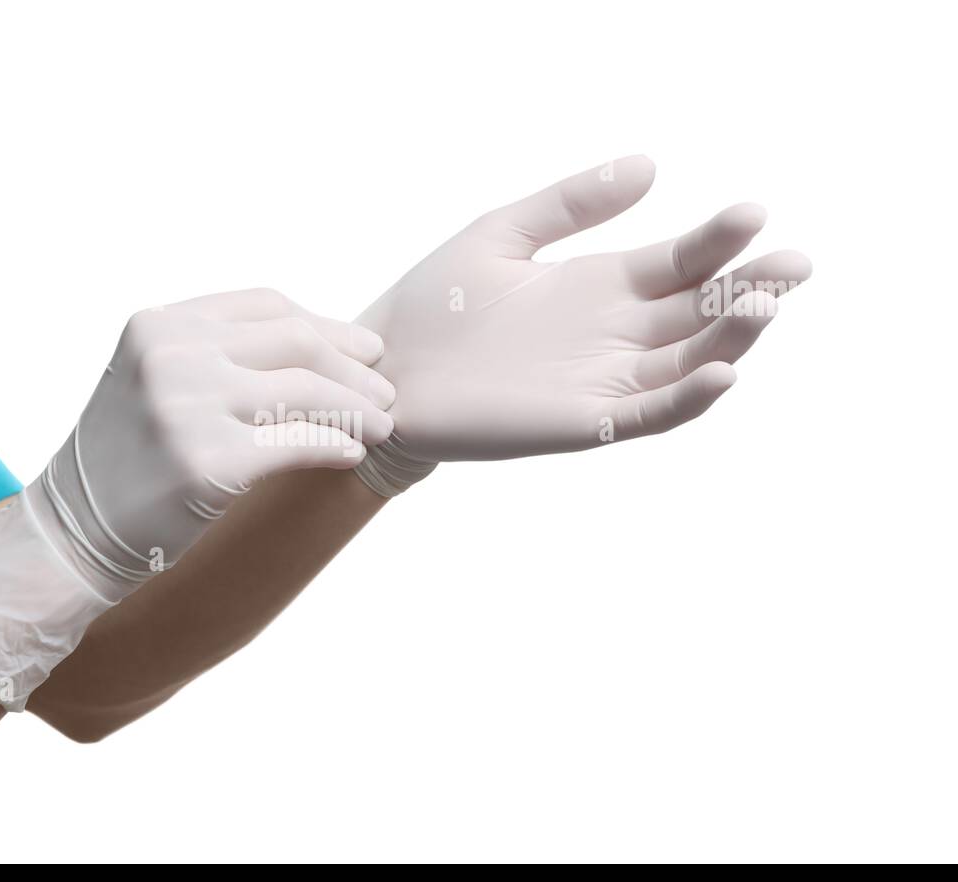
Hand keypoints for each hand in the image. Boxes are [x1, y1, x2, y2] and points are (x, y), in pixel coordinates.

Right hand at [0, 287, 395, 709]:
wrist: (73, 533)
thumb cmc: (128, 459)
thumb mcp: (155, 380)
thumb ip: (217, 352)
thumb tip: (322, 343)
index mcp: (157, 323)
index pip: (266, 305)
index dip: (325, 325)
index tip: (361, 350)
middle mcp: (168, 354)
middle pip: (294, 339)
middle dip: (353, 364)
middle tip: (385, 391)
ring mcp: (184, 407)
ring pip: (305, 389)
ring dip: (358, 407)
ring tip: (382, 424)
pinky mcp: (205, 463)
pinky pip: (299, 443)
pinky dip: (338, 445)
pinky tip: (354, 453)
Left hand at [354, 156, 811, 490]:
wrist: (381, 374)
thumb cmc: (434, 306)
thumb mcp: (502, 235)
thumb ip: (571, 203)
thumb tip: (652, 163)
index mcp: (602, 285)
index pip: (681, 260)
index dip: (720, 240)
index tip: (753, 212)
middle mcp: (614, 333)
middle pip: (702, 312)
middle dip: (752, 288)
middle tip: (795, 264)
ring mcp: (603, 380)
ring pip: (688, 361)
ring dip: (732, 338)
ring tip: (765, 305)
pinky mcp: (581, 423)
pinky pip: (649, 413)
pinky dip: (688, 396)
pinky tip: (720, 372)